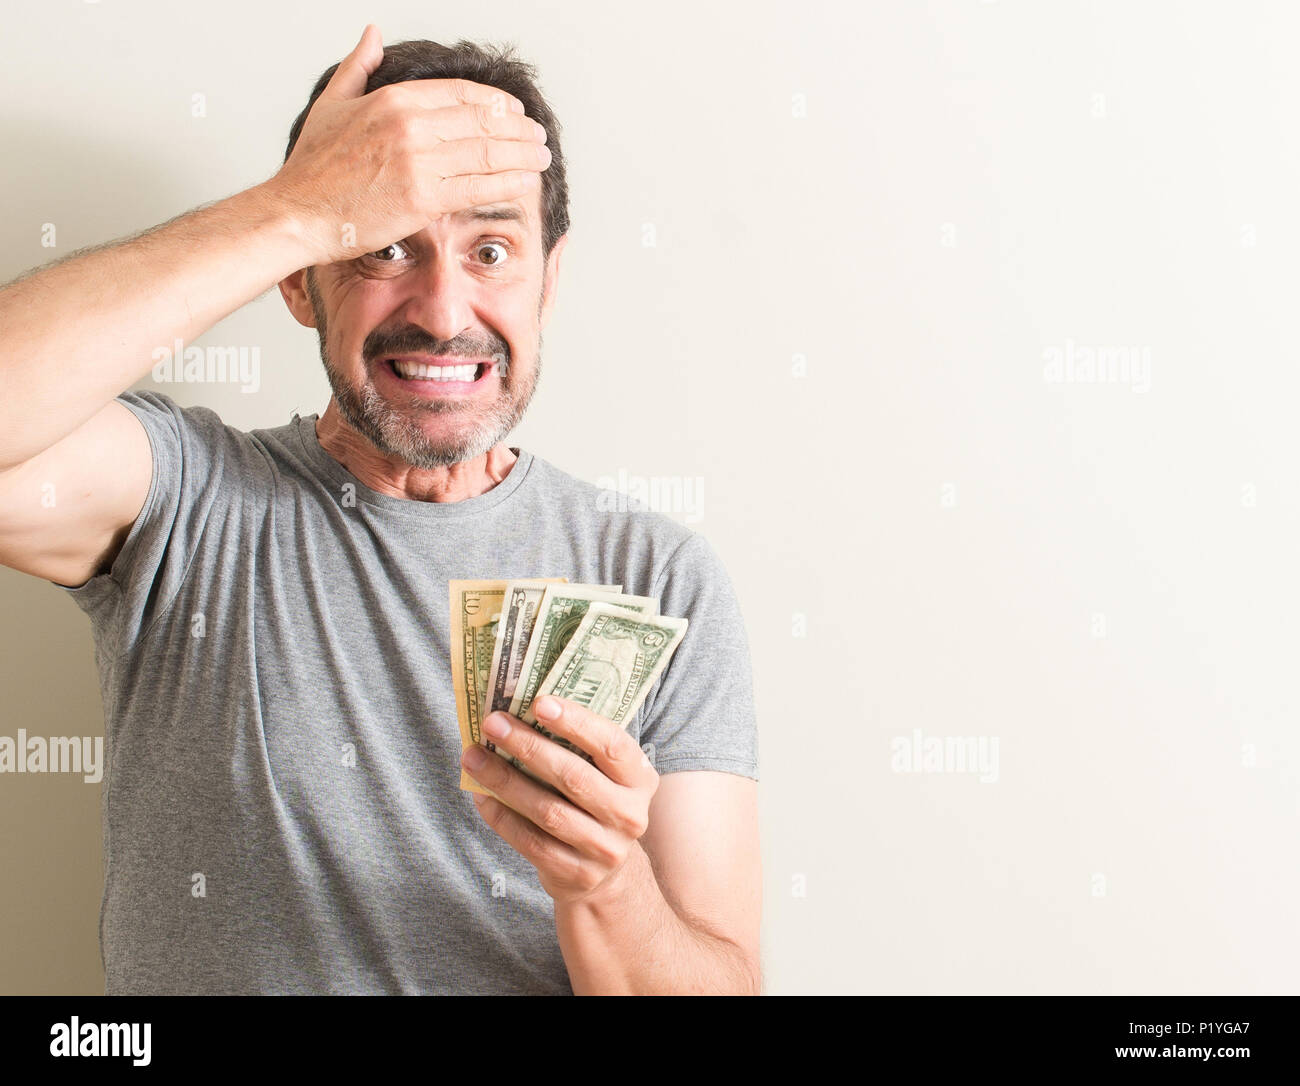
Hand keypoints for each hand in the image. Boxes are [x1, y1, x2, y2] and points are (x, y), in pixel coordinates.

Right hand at [266, 24, 551, 264]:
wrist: (298, 213)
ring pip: (487, 152)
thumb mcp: (333, 102)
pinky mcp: (424, 198)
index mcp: (394, 99)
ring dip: (523, 154)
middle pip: (482, 120)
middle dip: (518, 129)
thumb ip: (359, 66)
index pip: (461, 93)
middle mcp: (411, 125)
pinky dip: (509, 182)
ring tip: (542, 157)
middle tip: (539, 136)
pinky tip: (527, 181)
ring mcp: (419, 162)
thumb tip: (373, 33)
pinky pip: (479, 187)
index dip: (495, 102)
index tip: (514, 111)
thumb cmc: (312, 167)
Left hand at [461, 696, 659, 905]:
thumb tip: (520, 711)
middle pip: (573, 777)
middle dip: (528, 746)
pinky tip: (481, 795)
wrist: (606, 873)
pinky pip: (531, 842)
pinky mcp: (575, 874)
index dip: (577, 722)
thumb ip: (579, 748)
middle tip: (492, 724)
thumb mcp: (605, 775)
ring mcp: (603, 849)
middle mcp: (628, 815)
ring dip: (505, 781)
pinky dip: (502, 817)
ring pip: (548, 811)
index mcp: (639, 779)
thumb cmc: (595, 804)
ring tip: (473, 757)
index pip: (612, 744)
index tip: (539, 703)